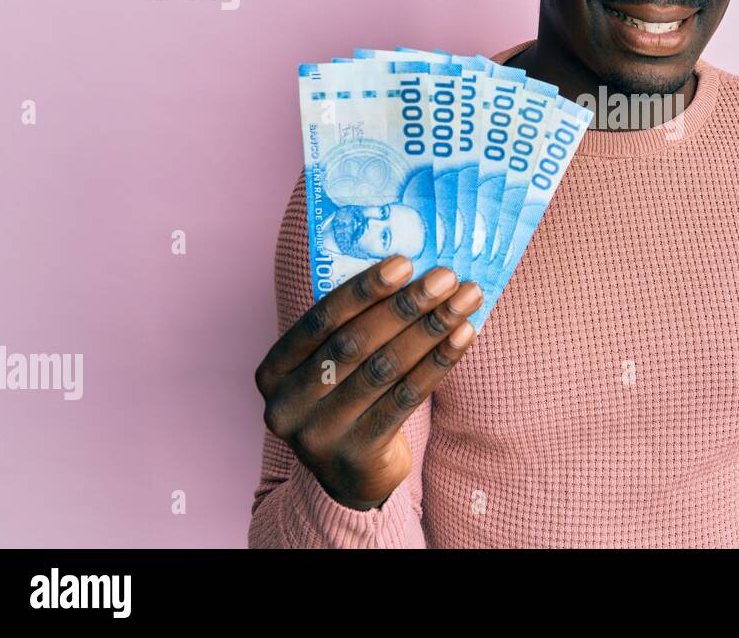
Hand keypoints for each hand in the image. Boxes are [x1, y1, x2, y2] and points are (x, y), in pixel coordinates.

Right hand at [254, 257, 481, 509]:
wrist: (351, 476)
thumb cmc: (348, 400)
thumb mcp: (332, 368)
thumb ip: (353, 327)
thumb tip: (410, 272)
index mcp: (273, 372)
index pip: (320, 320)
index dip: (363, 289)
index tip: (404, 262)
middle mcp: (287, 404)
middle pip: (355, 343)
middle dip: (405, 305)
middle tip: (445, 277)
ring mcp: (319, 434)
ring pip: (384, 369)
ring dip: (430, 329)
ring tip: (465, 300)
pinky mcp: (356, 455)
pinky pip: (405, 399)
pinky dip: (438, 362)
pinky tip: (463, 336)